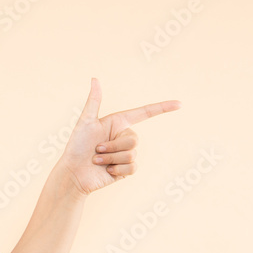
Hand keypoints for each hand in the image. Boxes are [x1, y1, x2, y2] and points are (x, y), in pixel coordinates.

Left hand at [60, 77, 180, 195]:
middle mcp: (124, 137)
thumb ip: (93, 101)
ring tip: (97, 160)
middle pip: (134, 139)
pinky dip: (117, 169)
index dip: (162, 108)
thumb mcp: (85, 122)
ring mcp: (126, 154)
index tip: (180, 104)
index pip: (144, 113)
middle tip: (97, 150)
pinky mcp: (126, 170)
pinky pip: (132, 167)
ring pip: (132, 154)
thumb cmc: (76, 147)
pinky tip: (106, 170)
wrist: (73, 173)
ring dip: (111, 158)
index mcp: (118, 122)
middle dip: (113, 146)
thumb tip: (95, 78)